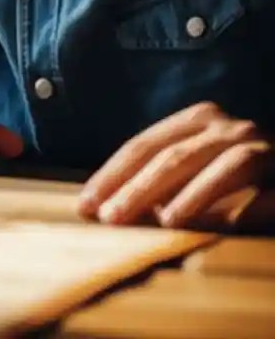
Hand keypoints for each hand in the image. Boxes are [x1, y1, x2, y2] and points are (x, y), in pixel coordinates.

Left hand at [80, 102, 272, 228]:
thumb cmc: (243, 173)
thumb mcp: (197, 169)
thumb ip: (162, 180)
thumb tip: (114, 206)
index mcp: (195, 120)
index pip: (141, 146)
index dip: (111, 175)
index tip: (86, 204)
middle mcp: (224, 125)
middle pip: (169, 156)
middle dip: (136, 188)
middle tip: (110, 217)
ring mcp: (256, 142)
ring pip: (212, 165)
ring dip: (186, 195)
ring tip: (163, 221)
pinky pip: (255, 183)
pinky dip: (237, 202)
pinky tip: (221, 222)